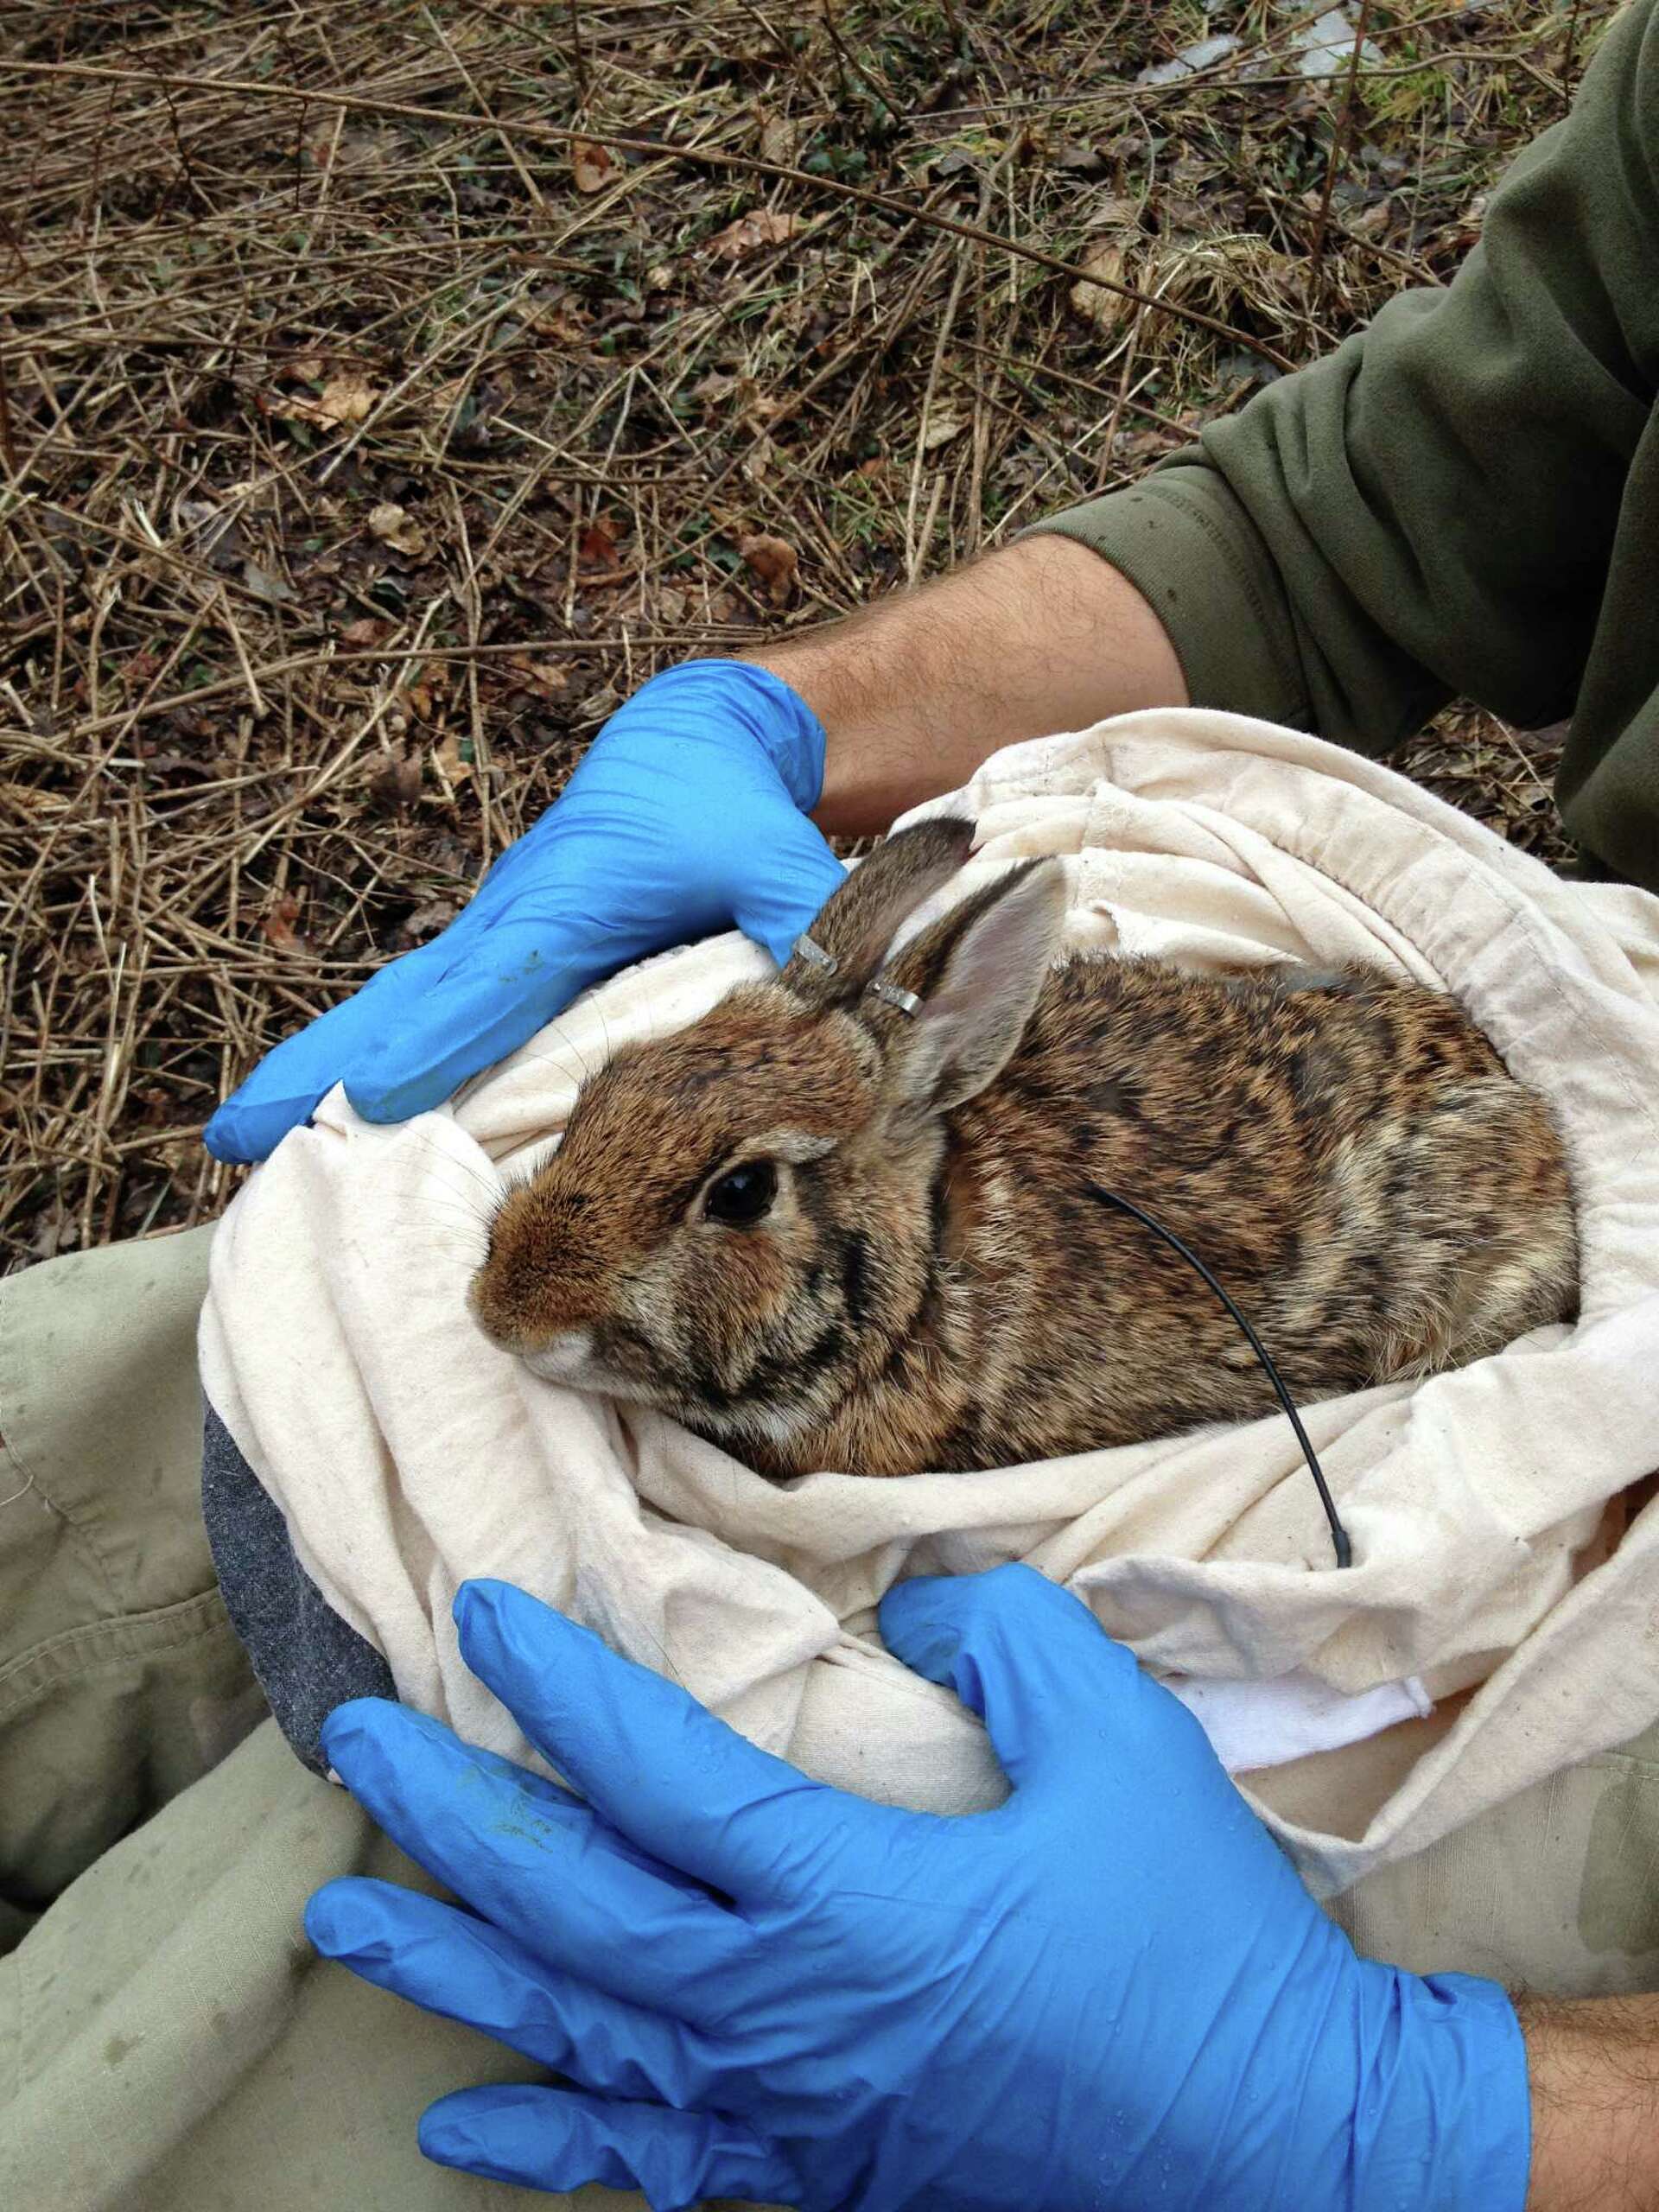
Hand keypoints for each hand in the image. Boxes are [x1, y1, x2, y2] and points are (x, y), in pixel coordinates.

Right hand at [204, 660, 844, 1160]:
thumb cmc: (727, 798)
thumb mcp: (776, 849)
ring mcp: (500, 945)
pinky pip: (430, 1017)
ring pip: (400, 1014)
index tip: (376, 1096)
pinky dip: (372, 1062)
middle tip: (234, 1136)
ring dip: (323, 1075)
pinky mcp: (506, 962)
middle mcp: (514, 927)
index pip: (495, 980)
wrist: (695, 737)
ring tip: (239, 1145)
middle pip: (407, 1004)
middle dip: (325, 1068)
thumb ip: (806, 914)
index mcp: (567, 901)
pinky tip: (332, 1122)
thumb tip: (852, 992)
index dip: (439, 1038)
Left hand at [306, 1566, 1530, 2211]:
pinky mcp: (814, 2171)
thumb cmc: (1196, 1936)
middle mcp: (782, 2010)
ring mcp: (787, 2108)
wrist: (1279, 2146)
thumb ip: (999, 1637)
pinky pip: (644, 2161)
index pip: (656, 1778)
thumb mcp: (1119, 1742)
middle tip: (358, 1747)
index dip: (558, 1692)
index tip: (484, 1619)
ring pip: (575, 2034)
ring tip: (347, 1918)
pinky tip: (460, 2123)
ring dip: (452, 1969)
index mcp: (848, 1895)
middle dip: (450, 1820)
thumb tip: (907, 1604)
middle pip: (568, 1906)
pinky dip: (543, 2137)